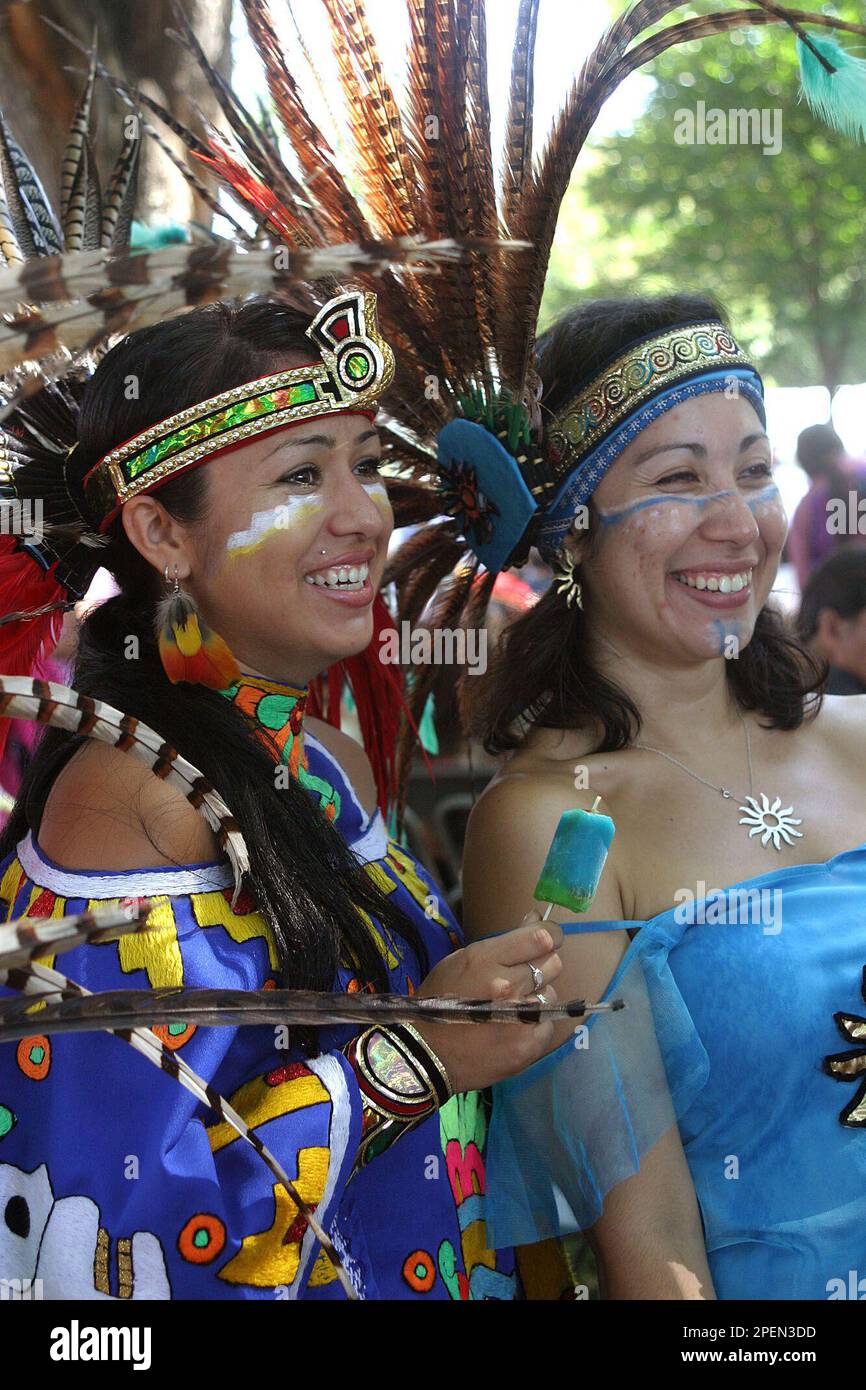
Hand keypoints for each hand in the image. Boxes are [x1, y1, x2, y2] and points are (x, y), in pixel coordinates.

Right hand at [413, 912, 562, 1093]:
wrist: (425, 1055)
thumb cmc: (439, 1001)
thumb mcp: (461, 961)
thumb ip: (502, 943)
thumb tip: (535, 920)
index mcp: (486, 959)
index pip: (541, 937)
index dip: (549, 936)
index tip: (546, 940)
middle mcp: (507, 985)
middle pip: (553, 963)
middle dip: (540, 966)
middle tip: (521, 978)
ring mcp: (520, 1017)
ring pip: (551, 993)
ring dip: (536, 996)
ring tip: (512, 1007)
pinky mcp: (529, 1045)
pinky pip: (548, 1022)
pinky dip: (535, 1024)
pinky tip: (513, 1028)